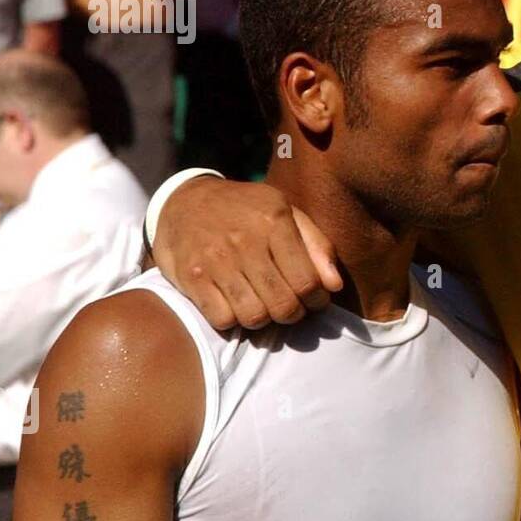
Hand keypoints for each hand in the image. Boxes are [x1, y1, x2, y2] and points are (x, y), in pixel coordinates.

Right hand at [152, 176, 343, 330]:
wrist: (185, 201)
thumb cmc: (246, 210)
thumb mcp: (286, 212)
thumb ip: (316, 246)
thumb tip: (336, 286)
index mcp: (275, 221)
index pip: (307, 282)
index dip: (317, 300)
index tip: (314, 300)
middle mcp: (245, 241)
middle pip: (283, 305)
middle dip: (293, 313)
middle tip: (290, 306)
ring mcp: (216, 261)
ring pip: (254, 317)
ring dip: (264, 319)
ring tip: (264, 305)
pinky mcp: (192, 278)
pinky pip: (223, 320)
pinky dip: (233, 320)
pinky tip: (236, 304)